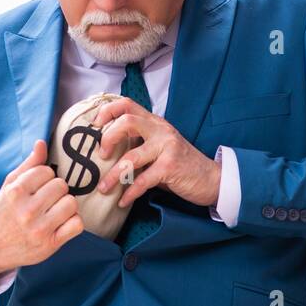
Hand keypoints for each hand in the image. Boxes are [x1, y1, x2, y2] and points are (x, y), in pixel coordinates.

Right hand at [0, 140, 82, 278]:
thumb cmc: (6, 211)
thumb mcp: (10, 186)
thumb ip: (28, 165)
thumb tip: (41, 143)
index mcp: (16, 193)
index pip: (46, 171)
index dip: (45, 177)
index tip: (38, 187)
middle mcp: (27, 211)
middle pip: (61, 186)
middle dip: (56, 190)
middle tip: (47, 199)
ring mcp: (40, 229)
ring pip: (71, 203)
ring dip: (66, 205)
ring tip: (54, 210)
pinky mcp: (51, 244)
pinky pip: (77, 224)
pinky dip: (73, 222)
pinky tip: (62, 223)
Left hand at [90, 98, 221, 207]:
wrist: (211, 178)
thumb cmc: (180, 164)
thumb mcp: (159, 146)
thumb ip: (138, 142)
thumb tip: (106, 151)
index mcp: (154, 122)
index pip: (127, 104)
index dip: (107, 111)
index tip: (94, 127)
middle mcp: (160, 129)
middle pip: (127, 121)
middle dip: (108, 138)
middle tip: (100, 155)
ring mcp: (166, 147)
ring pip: (131, 156)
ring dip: (113, 175)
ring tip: (103, 188)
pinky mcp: (171, 167)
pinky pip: (143, 180)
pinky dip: (130, 193)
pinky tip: (123, 201)